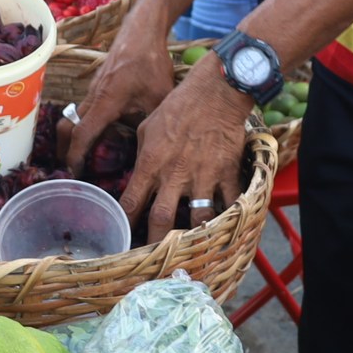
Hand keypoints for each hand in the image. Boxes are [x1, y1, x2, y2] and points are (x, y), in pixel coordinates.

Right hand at [64, 19, 174, 171]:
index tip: (73, 175)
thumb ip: (155, 123)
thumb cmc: (150, 61)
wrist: (142, 30)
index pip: (81, 135)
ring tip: (85, 157)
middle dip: (64, 149)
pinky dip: (85, 125)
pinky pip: (84, 109)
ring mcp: (93, 90)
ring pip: (74, 117)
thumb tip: (156, 150)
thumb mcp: (160, 96)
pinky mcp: (98, 85)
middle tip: (72, 170)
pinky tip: (102, 134)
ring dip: (74, 137)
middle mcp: (93, 97)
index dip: (74, 157)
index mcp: (105, 102)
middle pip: (67, 127)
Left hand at [122, 64, 252, 244]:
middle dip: (157, 243)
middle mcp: (175, 175)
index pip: (132, 201)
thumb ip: (142, 154)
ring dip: (195, 236)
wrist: (214, 93)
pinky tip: (226, 229)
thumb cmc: (177, 106)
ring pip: (199, 218)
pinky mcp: (227, 173)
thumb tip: (136, 171)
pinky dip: (229, 217)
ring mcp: (203, 176)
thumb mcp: (147, 127)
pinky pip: (230, 203)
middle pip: (163, 219)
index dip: (125, 223)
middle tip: (154, 259)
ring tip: (191, 250)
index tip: (122, 236)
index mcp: (151, 163)